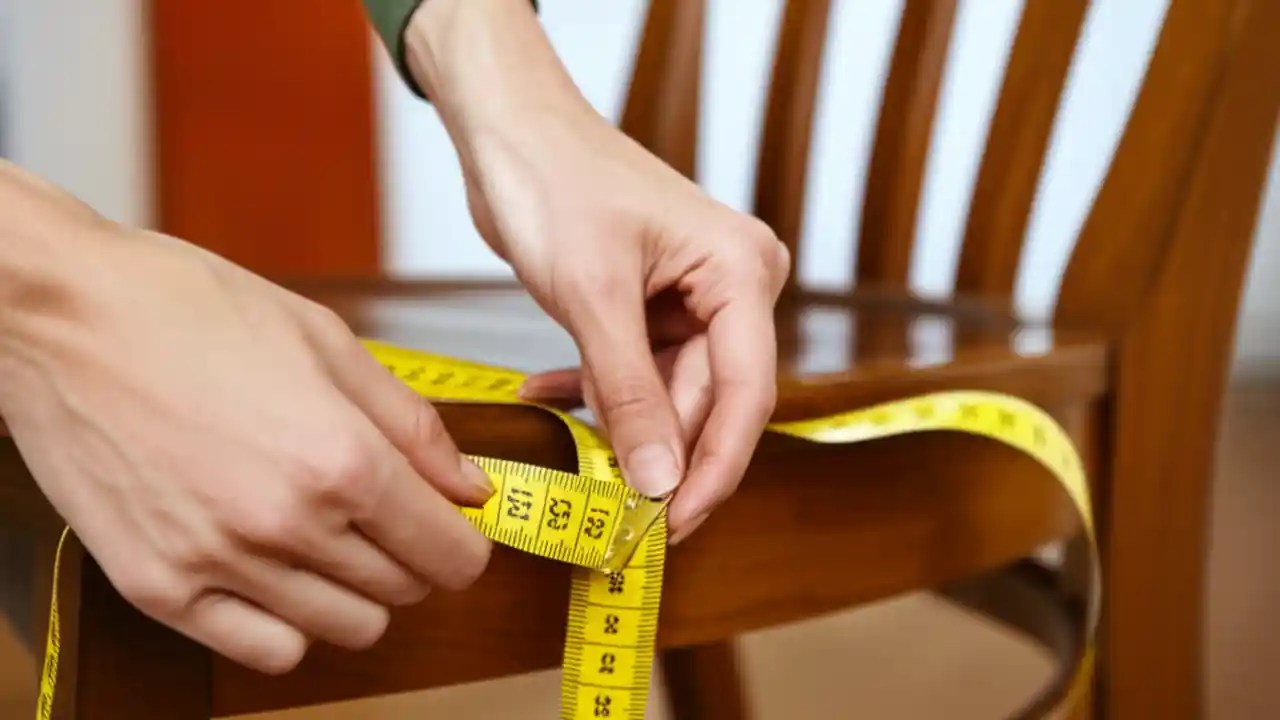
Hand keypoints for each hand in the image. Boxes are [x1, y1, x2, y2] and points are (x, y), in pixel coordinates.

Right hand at [0, 166, 492, 672]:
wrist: (59, 314)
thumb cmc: (190, 309)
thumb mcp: (326, 342)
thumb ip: (413, 426)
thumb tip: (472, 488)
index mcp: (342, 459)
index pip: (451, 555)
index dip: (464, 543)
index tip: (454, 525)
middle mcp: (287, 525)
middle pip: (404, 591)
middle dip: (411, 555)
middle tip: (382, 512)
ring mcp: (218, 565)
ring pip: (346, 629)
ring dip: (356, 591)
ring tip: (325, 536)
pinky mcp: (158, 589)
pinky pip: (265, 650)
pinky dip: (289, 623)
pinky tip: (275, 573)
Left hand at [404, 0, 788, 542]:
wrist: (509, 128)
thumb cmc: (555, 182)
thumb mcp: (592, 297)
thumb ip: (628, 394)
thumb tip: (657, 481)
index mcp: (741, 272)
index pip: (747, 393)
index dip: (713, 467)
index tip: (673, 523)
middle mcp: (731, 286)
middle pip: (709, 399)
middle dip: (660, 452)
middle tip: (617, 511)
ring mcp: (692, 295)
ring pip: (669, 392)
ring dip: (618, 422)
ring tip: (574, 454)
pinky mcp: (651, 303)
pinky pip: (637, 368)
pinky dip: (594, 388)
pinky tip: (546, 392)